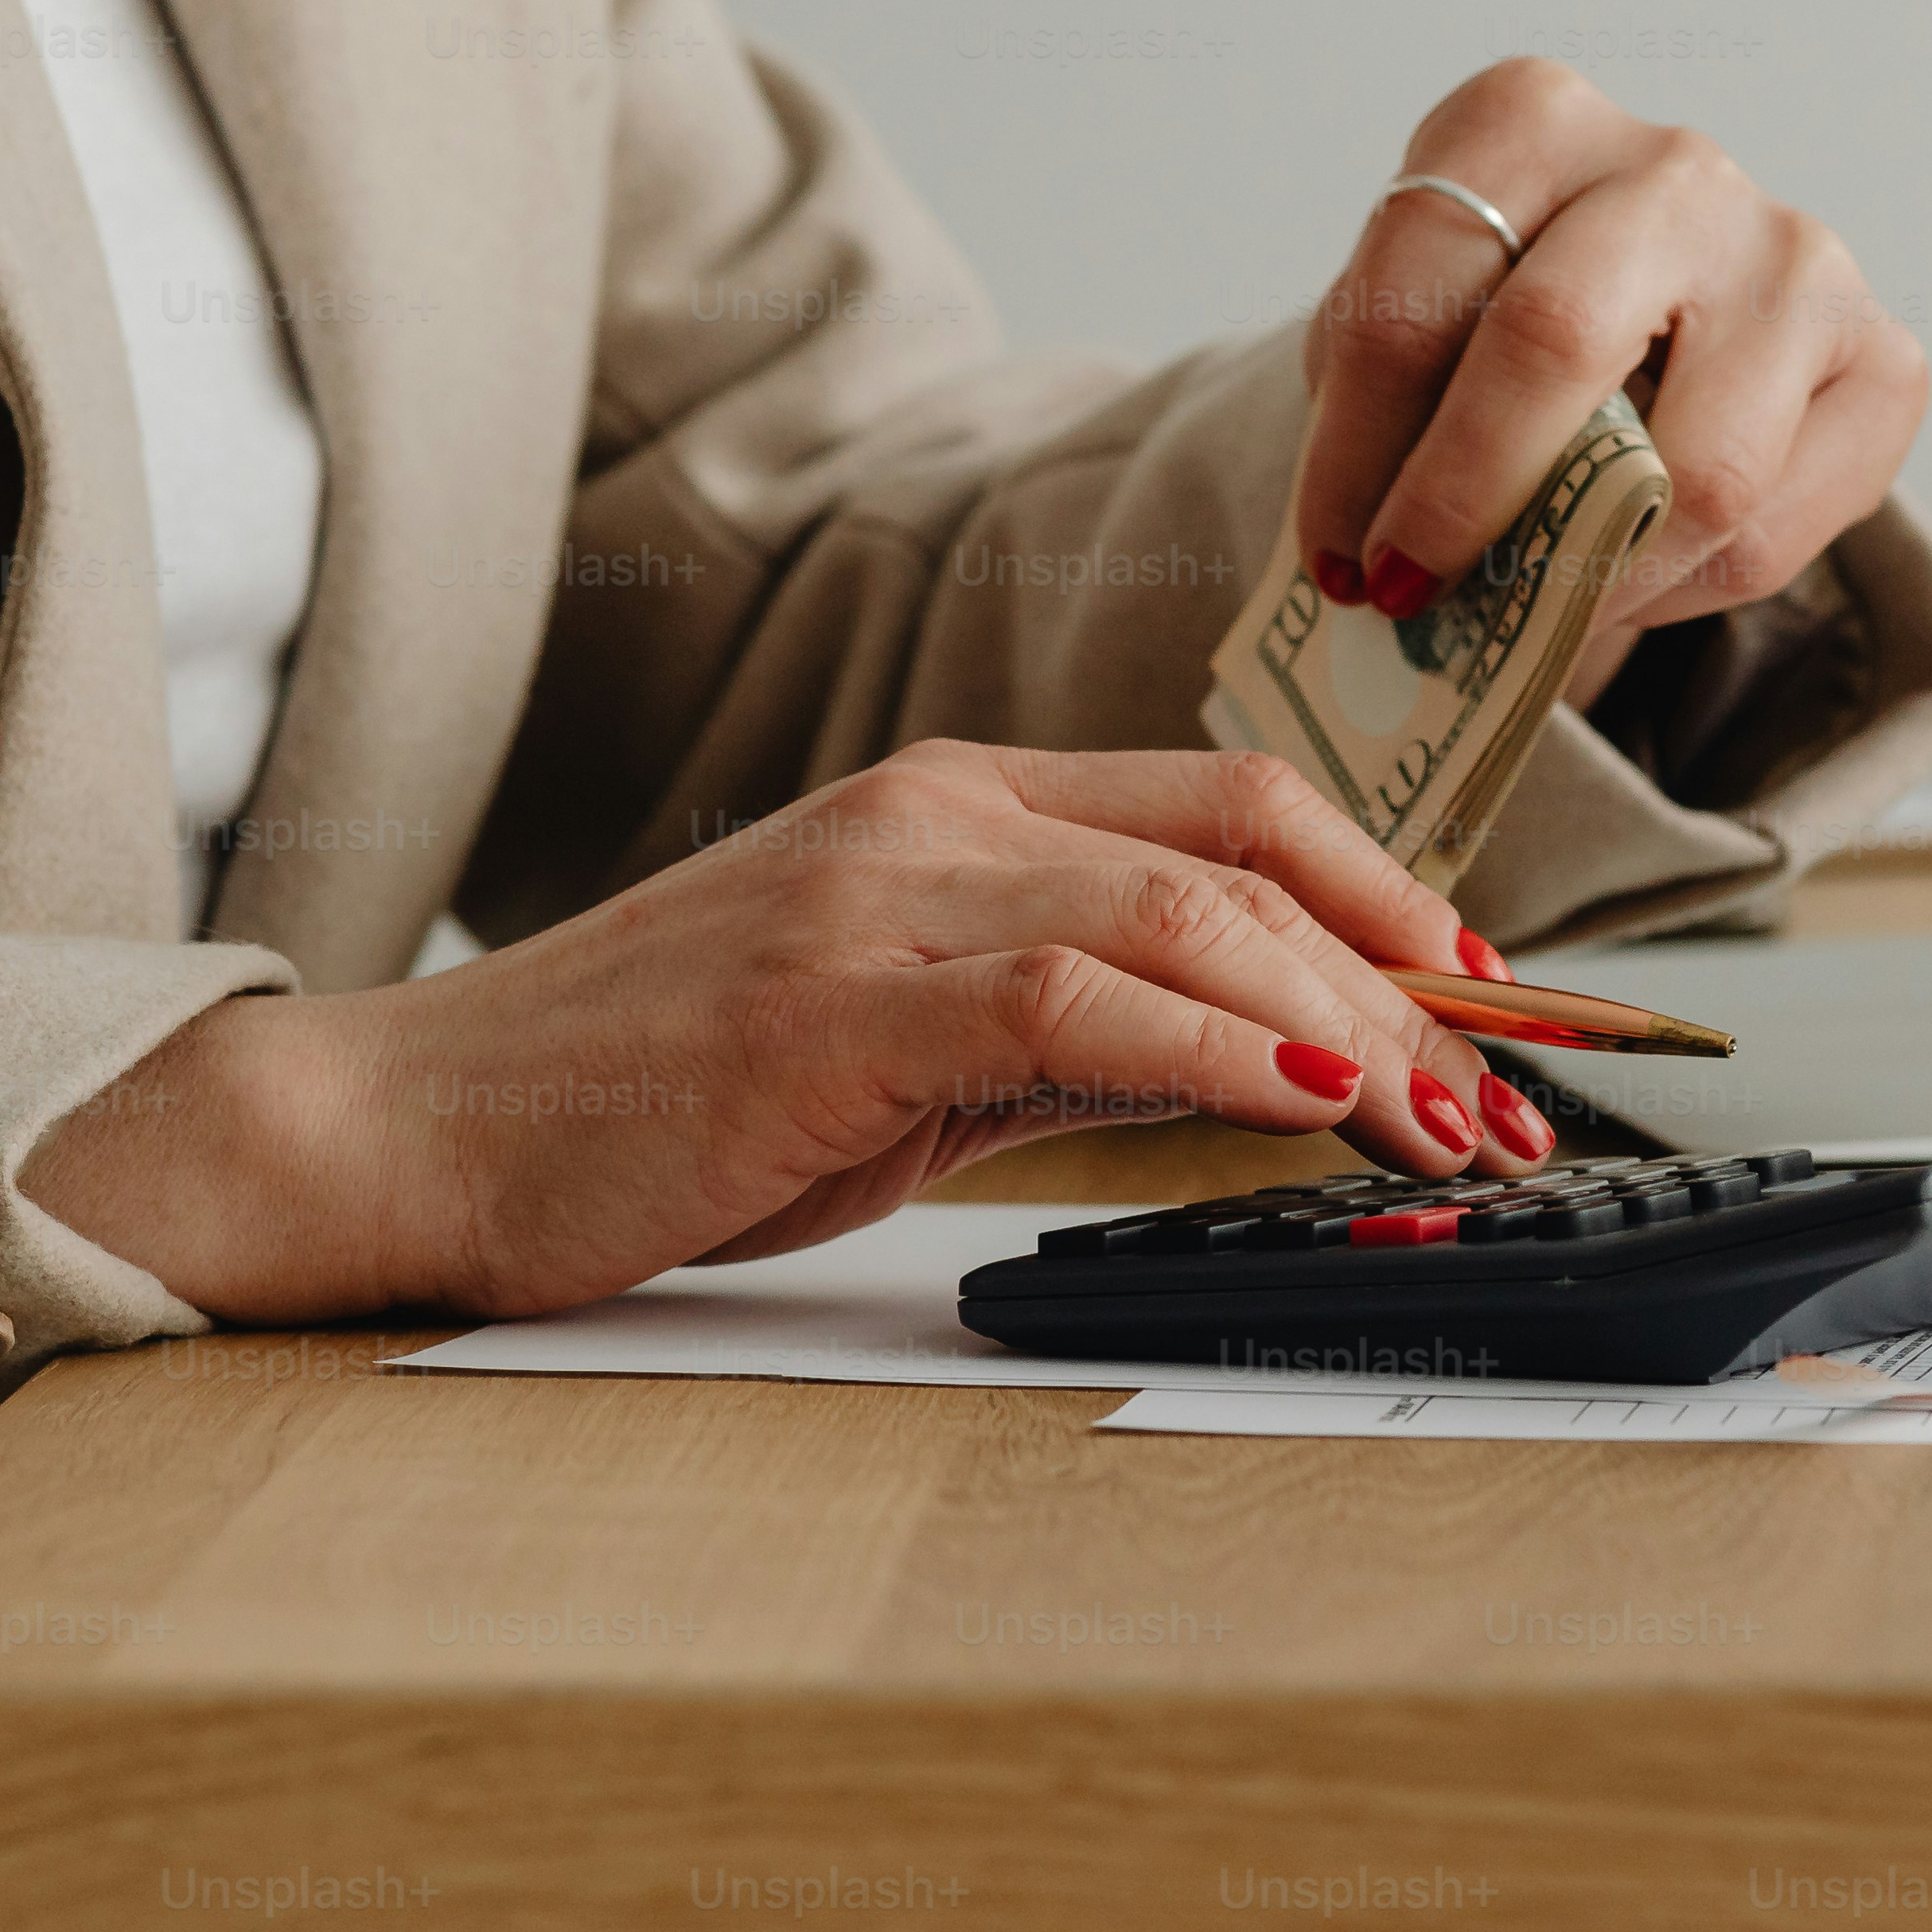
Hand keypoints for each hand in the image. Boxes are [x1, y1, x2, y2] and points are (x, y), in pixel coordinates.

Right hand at [16, 742, 1570, 1320]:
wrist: (419, 1129)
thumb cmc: (646, 1098)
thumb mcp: (888, 1045)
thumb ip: (1051, 1028)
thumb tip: (1241, 1069)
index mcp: (944, 802)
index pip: (1224, 803)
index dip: (1385, 892)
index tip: (1489, 999)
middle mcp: (926, 815)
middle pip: (1240, 849)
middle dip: (1409, 972)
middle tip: (1512, 1088)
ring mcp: (876, 896)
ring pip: (1184, 910)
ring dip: (1349, 1022)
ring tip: (1449, 1118)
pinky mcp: (834, 1005)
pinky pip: (1075, 1001)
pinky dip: (1218, 1045)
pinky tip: (1309, 1101)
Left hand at [1296, 57, 1926, 693]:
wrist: (1662, 309)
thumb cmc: (1501, 310)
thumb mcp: (1415, 318)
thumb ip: (1385, 403)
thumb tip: (1368, 560)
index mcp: (1531, 118)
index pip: (1418, 282)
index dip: (1356, 445)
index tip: (1332, 555)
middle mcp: (1676, 167)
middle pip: (1556, 338)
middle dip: (1465, 494)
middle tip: (1405, 593)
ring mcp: (1797, 257)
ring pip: (1695, 470)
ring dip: (1582, 577)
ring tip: (1519, 616)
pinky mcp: (1885, 361)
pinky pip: (1770, 533)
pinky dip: (1674, 594)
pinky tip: (1616, 584)